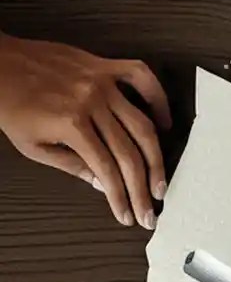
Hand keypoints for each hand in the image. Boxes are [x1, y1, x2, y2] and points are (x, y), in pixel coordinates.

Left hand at [0, 33, 169, 228]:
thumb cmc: (9, 104)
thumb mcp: (32, 146)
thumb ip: (70, 166)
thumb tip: (102, 185)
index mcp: (70, 123)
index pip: (106, 168)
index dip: (120, 196)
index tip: (127, 215)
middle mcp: (92, 102)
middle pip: (129, 153)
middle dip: (142, 188)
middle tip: (150, 211)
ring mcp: (102, 82)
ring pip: (142, 125)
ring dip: (156, 158)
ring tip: (160, 182)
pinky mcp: (104, 66)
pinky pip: (141, 77)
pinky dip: (159, 98)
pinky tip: (164, 122)